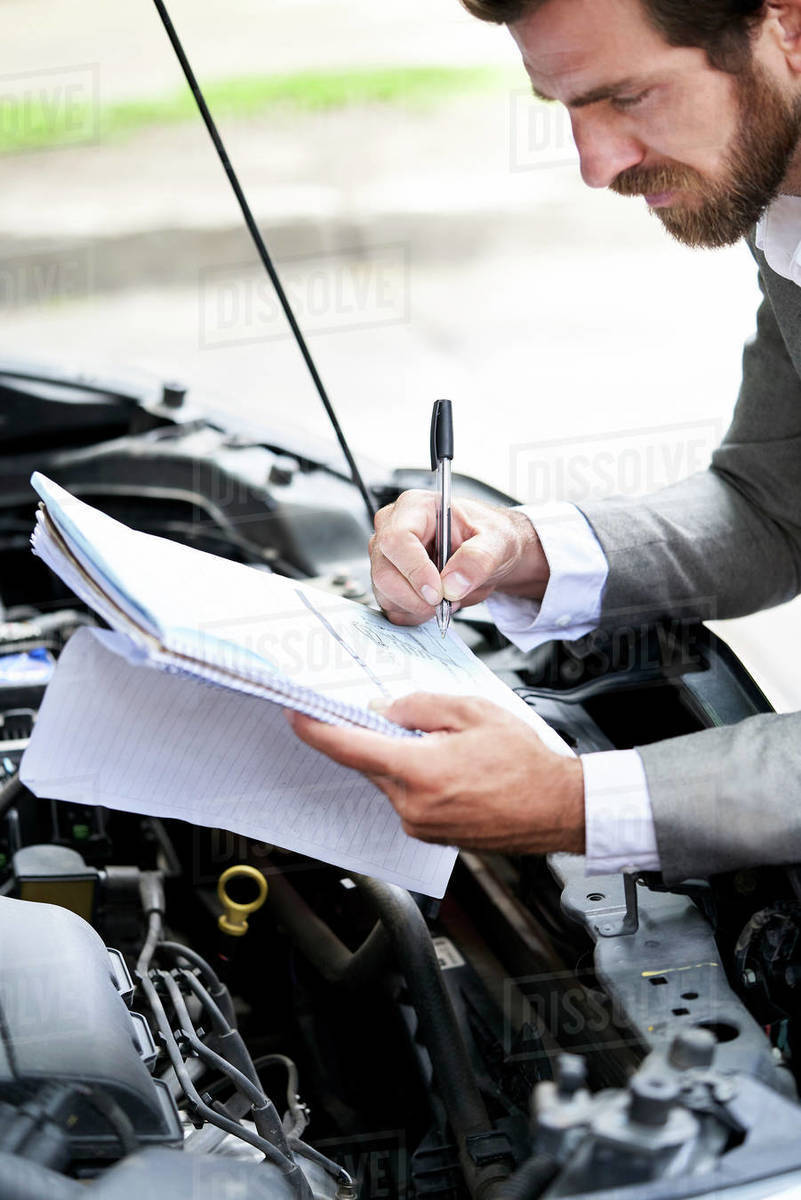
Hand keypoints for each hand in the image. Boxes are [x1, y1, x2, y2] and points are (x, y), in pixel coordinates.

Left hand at [287, 694, 584, 853]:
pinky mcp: (430, 835)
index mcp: (419, 771)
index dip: (317, 730)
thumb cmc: (524, 763)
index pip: (350, 748)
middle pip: (371, 763)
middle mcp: (413, 805)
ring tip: (450, 749)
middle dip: (381, 738)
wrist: (557, 808)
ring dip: (405, 759)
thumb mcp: (472, 712)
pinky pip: (406, 798)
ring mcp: (420, 824)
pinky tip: (452, 770)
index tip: (296, 714)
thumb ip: (420, 707)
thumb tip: (384, 711)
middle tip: (412, 722)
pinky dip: (416, 779)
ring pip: (389, 780)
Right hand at [369, 491, 549, 626]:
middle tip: (445, 603)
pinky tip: (434, 604)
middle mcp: (393, 530)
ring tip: (446, 600)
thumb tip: (453, 585)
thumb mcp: (497, 540)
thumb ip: (479, 559)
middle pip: (384, 572)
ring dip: (417, 607)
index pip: (397, 539)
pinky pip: (391, 608)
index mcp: (416, 508)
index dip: (415, 570)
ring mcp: (386, 558)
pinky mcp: (388, 582)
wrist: (488, 552)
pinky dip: (414, 615)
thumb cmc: (487, 535)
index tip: (438, 592)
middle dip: (415, 597)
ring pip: (384, 594)